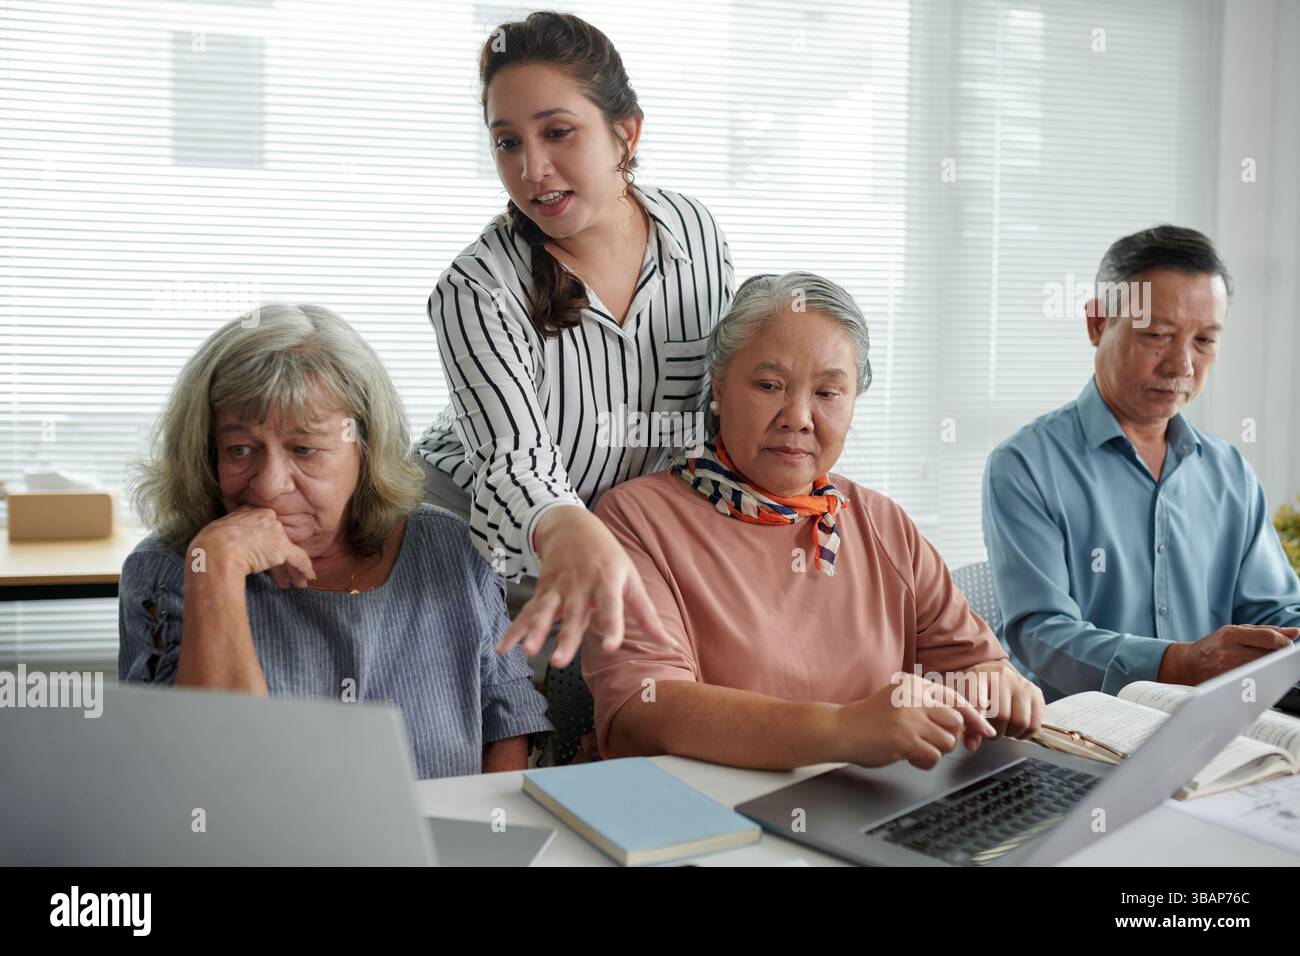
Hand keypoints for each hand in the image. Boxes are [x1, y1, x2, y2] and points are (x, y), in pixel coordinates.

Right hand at [188, 505, 316, 588]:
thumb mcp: (218, 532)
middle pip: (276, 540)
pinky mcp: (281, 548)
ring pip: (288, 551)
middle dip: (278, 560)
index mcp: (250, 511)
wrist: (214, 551)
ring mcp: (276, 532)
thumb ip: (230, 534)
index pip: (264, 529)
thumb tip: (229, 547)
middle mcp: (267, 517)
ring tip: (296, 582)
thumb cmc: (208, 546)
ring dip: (291, 569)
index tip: (266, 556)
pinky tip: (309, 578)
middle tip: (281, 572)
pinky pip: (299, 559)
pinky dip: (305, 569)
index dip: (265, 546)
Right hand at [496, 506, 667, 667]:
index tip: (611, 646)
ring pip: (545, 612)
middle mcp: (581, 586)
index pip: (610, 606)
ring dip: (535, 631)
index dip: (611, 625)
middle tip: (558, 662)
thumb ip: (646, 615)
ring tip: (528, 652)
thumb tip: (668, 643)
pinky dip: (514, 629)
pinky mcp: (542, 591)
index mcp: (607, 583)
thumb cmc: (608, 558)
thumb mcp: (631, 580)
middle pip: (573, 615)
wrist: (572, 525)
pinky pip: (527, 612)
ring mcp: (558, 588)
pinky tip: (503, 648)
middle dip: (566, 638)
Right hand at [834, 673, 996, 769]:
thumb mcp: (900, 699)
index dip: (975, 717)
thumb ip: (927, 704)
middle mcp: (915, 697)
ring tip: (915, 748)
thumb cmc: (871, 719)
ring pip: (948, 741)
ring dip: (935, 750)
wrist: (841, 729)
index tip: (987, 730)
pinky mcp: (905, 739)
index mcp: (915, 685)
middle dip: (949, 737)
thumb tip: (964, 722)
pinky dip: (924, 761)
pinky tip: (907, 755)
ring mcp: (910, 718)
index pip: (956, 699)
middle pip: (957, 722)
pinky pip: (933, 757)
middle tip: (930, 741)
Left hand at [964, 660, 1043, 738]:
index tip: (980, 730)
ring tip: (1002, 728)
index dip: (978, 718)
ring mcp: (1022, 685)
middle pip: (1001, 716)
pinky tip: (1014, 727)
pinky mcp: (1037, 694)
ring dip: (1010, 732)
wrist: (994, 673)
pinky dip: (1024, 733)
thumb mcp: (964, 701)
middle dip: (994, 731)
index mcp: (979, 676)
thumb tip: (972, 746)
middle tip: (989, 730)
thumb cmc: (975, 689)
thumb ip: (966, 723)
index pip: (978, 699)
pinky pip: (1034, 725)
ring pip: (1020, 722)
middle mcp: (1003, 677)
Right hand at [1159, 624, 1299, 684]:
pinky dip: (1263, 679)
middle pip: (1270, 656)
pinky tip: (1258, 676)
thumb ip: (1265, 631)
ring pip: (1266, 671)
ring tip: (1266, 666)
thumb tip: (1294, 632)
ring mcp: (1229, 671)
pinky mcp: (1230, 685)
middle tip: (1279, 657)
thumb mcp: (1234, 631)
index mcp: (1231, 635)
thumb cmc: (1213, 646)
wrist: (1188, 664)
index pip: (1268, 638)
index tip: (1288, 646)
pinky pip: (1257, 683)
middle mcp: (1229, 652)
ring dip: (1273, 669)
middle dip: (1280, 656)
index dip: (1284, 642)